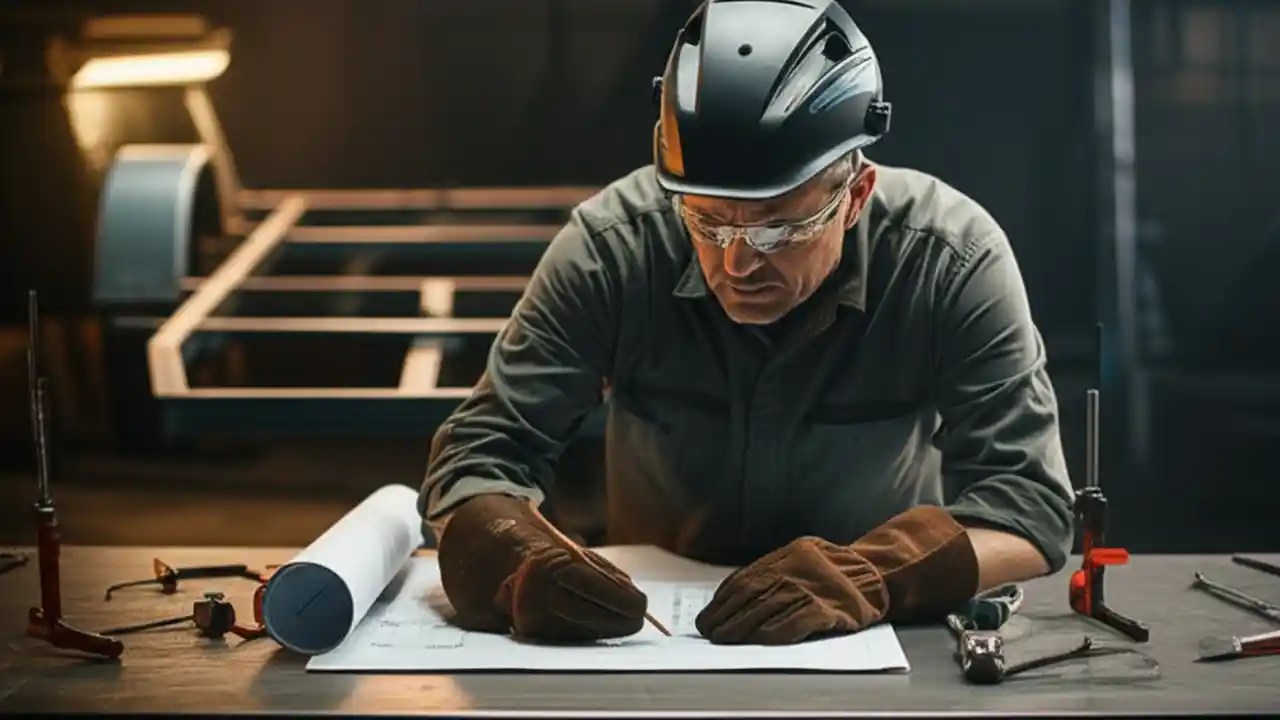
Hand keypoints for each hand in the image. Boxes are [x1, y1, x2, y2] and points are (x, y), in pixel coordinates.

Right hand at [437, 494, 646, 640]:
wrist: (472, 539)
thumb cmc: (522, 536)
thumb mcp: (561, 544)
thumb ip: (593, 569)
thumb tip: (627, 592)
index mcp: (551, 567)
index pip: (602, 593)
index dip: (625, 601)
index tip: (642, 606)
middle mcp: (535, 597)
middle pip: (592, 620)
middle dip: (618, 620)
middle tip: (636, 618)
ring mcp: (520, 618)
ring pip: (574, 633)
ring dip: (599, 629)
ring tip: (619, 622)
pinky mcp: (512, 630)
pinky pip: (553, 636)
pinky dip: (574, 630)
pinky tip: (590, 626)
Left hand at [697, 505, 978, 644]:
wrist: (879, 573)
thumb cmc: (836, 570)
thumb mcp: (802, 557)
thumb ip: (774, 569)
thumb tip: (737, 593)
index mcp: (786, 556)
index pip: (744, 579)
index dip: (722, 599)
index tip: (707, 615)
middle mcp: (795, 569)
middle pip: (751, 595)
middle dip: (725, 615)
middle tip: (707, 632)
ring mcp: (812, 588)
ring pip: (768, 609)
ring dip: (742, 627)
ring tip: (723, 640)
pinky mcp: (829, 609)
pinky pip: (796, 622)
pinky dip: (775, 632)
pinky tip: (759, 641)